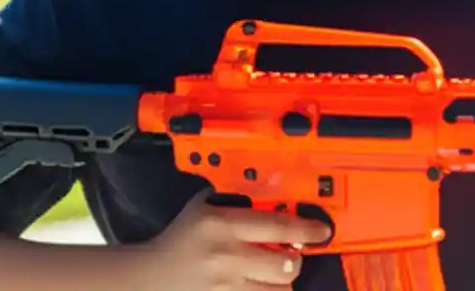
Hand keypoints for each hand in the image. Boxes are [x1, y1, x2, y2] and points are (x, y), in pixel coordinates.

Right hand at [137, 188, 331, 290]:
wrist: (153, 275)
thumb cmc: (181, 238)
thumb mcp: (204, 207)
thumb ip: (235, 200)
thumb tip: (273, 195)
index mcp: (222, 224)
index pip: (278, 226)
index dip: (306, 229)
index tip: (322, 231)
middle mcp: (227, 256)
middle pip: (286, 265)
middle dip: (295, 260)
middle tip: (292, 255)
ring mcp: (227, 286)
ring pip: (279, 290)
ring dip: (281, 282)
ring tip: (273, 274)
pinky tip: (259, 285)